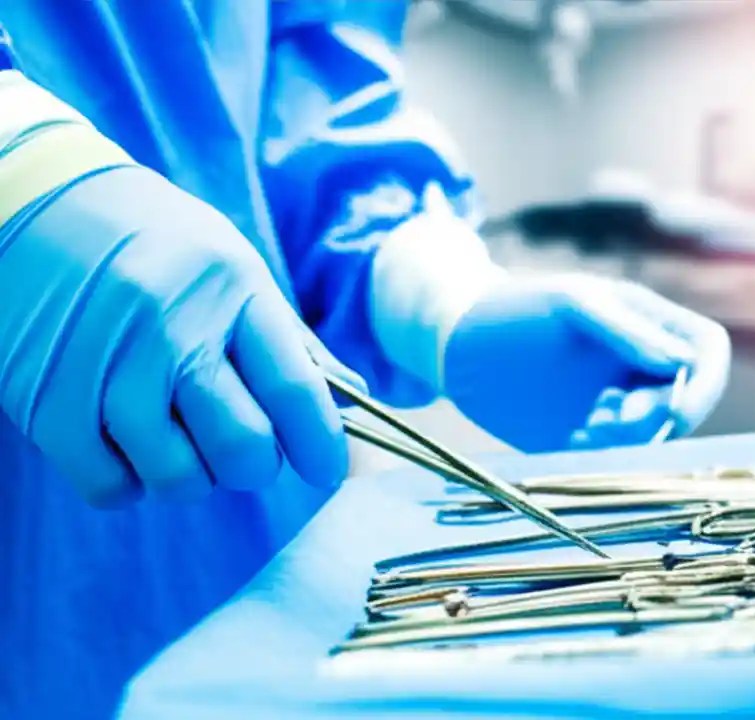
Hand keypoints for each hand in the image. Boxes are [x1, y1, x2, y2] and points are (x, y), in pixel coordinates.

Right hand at [0, 165, 351, 505]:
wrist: (33, 205)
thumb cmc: (154, 246)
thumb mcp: (233, 269)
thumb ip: (290, 341)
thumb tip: (357, 405)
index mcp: (232, 290)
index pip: (295, 389)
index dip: (320, 444)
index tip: (327, 469)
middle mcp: (171, 328)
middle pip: (241, 447)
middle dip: (255, 466)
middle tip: (243, 449)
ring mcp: (106, 366)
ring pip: (176, 476)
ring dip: (190, 476)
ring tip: (181, 440)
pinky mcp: (47, 401)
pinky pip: (110, 486)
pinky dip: (128, 484)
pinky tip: (131, 450)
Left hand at [442, 274, 729, 451]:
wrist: (455, 345)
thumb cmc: (515, 310)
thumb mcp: (570, 307)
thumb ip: (625, 330)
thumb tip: (681, 362)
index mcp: (649, 324)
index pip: (708, 353)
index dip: (704, 385)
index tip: (675, 409)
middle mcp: (642, 366)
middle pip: (686, 402)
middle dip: (653, 419)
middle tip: (603, 420)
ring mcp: (618, 404)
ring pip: (655, 435)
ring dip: (627, 442)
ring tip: (581, 430)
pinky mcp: (591, 437)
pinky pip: (620, 456)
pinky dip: (603, 455)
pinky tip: (568, 440)